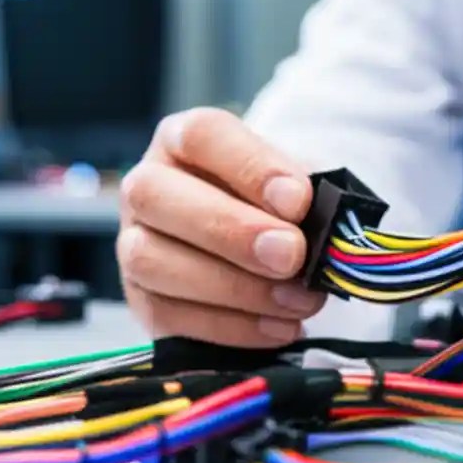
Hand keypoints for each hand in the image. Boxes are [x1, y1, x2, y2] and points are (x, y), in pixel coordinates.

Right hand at [117, 107, 326, 346]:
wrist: (253, 248)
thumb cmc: (270, 205)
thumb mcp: (293, 184)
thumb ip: (308, 193)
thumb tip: (329, 223)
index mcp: (183, 140)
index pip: (202, 136)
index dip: (250, 166)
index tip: (298, 200)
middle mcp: (146, 186)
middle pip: (156, 195)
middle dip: (231, 230)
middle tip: (291, 255)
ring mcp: (132, 244)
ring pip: (152, 260)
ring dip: (233, 286)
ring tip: (296, 299)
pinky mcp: (141, 300)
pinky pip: (170, 316)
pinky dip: (232, 326)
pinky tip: (280, 326)